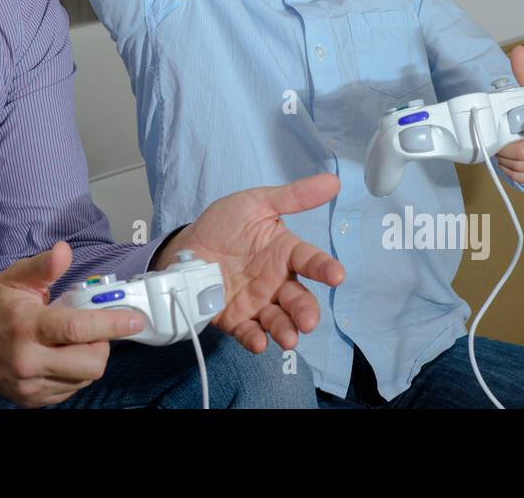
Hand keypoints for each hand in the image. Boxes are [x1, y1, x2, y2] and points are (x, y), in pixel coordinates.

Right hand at [0, 241, 145, 407]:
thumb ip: (44, 266)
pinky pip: (70, 390)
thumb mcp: (15, 278)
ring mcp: (29, 385)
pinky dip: (74, 373)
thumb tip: (65, 251)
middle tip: (96, 329)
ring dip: (89, 358)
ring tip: (72, 340)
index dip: (112, 324)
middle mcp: (28, 361)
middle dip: (103, 344)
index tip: (133, 320)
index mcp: (26, 326)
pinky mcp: (31, 400)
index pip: (78, 329)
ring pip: (84, 379)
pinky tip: (61, 355)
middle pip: (90, 363)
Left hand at [153, 173, 344, 353]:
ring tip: (289, 338)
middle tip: (308, 320)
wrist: (186, 246)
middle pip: (299, 299)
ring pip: (278, 320)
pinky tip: (259, 342)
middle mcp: (276, 282)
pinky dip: (255, 339)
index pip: (310, 261)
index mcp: (284, 253)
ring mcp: (257, 302)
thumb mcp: (256, 204)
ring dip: (286, 330)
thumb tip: (332, 181)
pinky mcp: (235, 318)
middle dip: (306, 312)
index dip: (325, 268)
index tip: (337, 275)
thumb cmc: (225, 224)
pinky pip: (248, 331)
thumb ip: (293, 197)